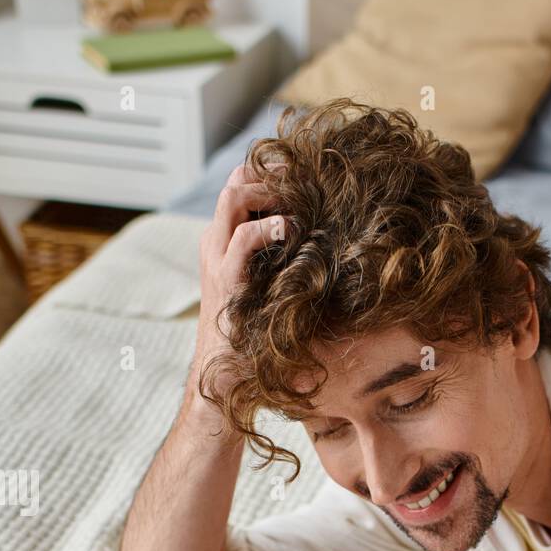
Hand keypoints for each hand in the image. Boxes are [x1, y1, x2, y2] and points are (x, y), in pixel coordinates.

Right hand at [193, 163, 287, 403]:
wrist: (223, 379)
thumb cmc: (253, 340)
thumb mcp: (269, 293)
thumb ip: (286, 268)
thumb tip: (334, 251)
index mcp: (224, 243)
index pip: (240, 185)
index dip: (270, 173)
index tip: (306, 176)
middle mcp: (216, 244)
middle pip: (235, 180)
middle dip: (271, 172)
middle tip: (307, 179)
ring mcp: (218, 260)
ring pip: (233, 196)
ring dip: (268, 190)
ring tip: (298, 199)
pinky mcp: (227, 280)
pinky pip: (243, 238)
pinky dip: (268, 227)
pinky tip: (292, 231)